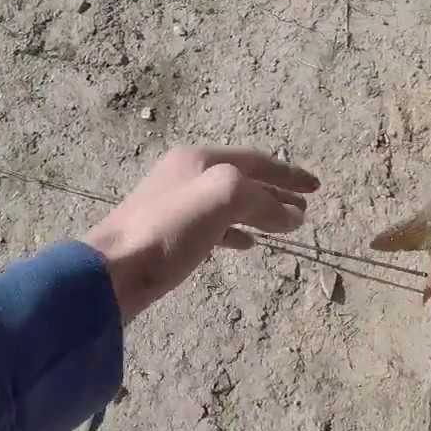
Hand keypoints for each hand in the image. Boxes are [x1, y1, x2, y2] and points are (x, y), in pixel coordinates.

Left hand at [80, 147, 319, 320]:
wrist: (113, 271)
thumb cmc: (168, 230)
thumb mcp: (222, 198)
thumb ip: (261, 199)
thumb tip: (291, 213)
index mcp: (199, 159)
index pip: (256, 161)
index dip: (289, 174)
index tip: (317, 187)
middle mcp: (186, 175)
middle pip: (242, 179)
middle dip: (276, 192)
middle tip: (305, 208)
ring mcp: (175, 205)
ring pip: (229, 203)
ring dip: (259, 212)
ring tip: (285, 227)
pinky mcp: (167, 235)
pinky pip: (213, 227)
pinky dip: (237, 232)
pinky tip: (248, 245)